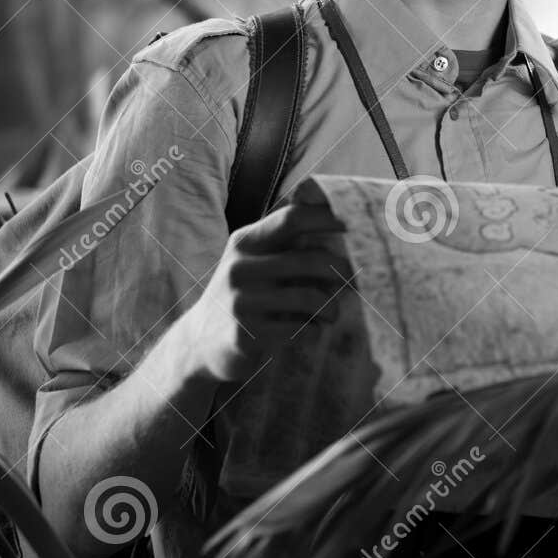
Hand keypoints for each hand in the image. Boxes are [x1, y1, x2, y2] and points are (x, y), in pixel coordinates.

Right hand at [180, 200, 351, 383]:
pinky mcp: (245, 335)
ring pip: (311, 297)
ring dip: (332, 307)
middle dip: (341, 270)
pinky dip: (316, 329)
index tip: (357, 223)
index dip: (328, 218)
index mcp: (245, 242)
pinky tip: (312, 329)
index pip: (292, 219)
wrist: (200, 343)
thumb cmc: (244, 294)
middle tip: (353, 280)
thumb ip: (287, 240)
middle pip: (310, 259)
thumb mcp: (255, 260)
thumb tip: (336, 213)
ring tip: (332, 313)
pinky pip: (301, 329)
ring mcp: (241, 302)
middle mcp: (240, 268)